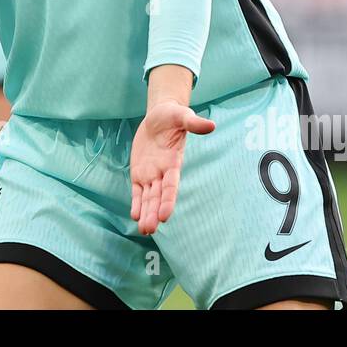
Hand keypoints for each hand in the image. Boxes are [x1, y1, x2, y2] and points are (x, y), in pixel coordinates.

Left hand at [129, 100, 214, 234]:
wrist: (159, 116)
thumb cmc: (172, 116)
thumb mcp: (182, 116)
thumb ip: (194, 123)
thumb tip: (211, 125)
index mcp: (173, 162)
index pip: (171, 185)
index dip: (168, 200)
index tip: (165, 216)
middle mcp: (162, 172)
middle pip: (158, 196)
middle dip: (154, 213)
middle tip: (150, 229)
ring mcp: (151, 173)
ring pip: (148, 197)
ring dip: (146, 213)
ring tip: (144, 230)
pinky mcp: (139, 171)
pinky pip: (137, 190)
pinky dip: (136, 203)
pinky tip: (135, 216)